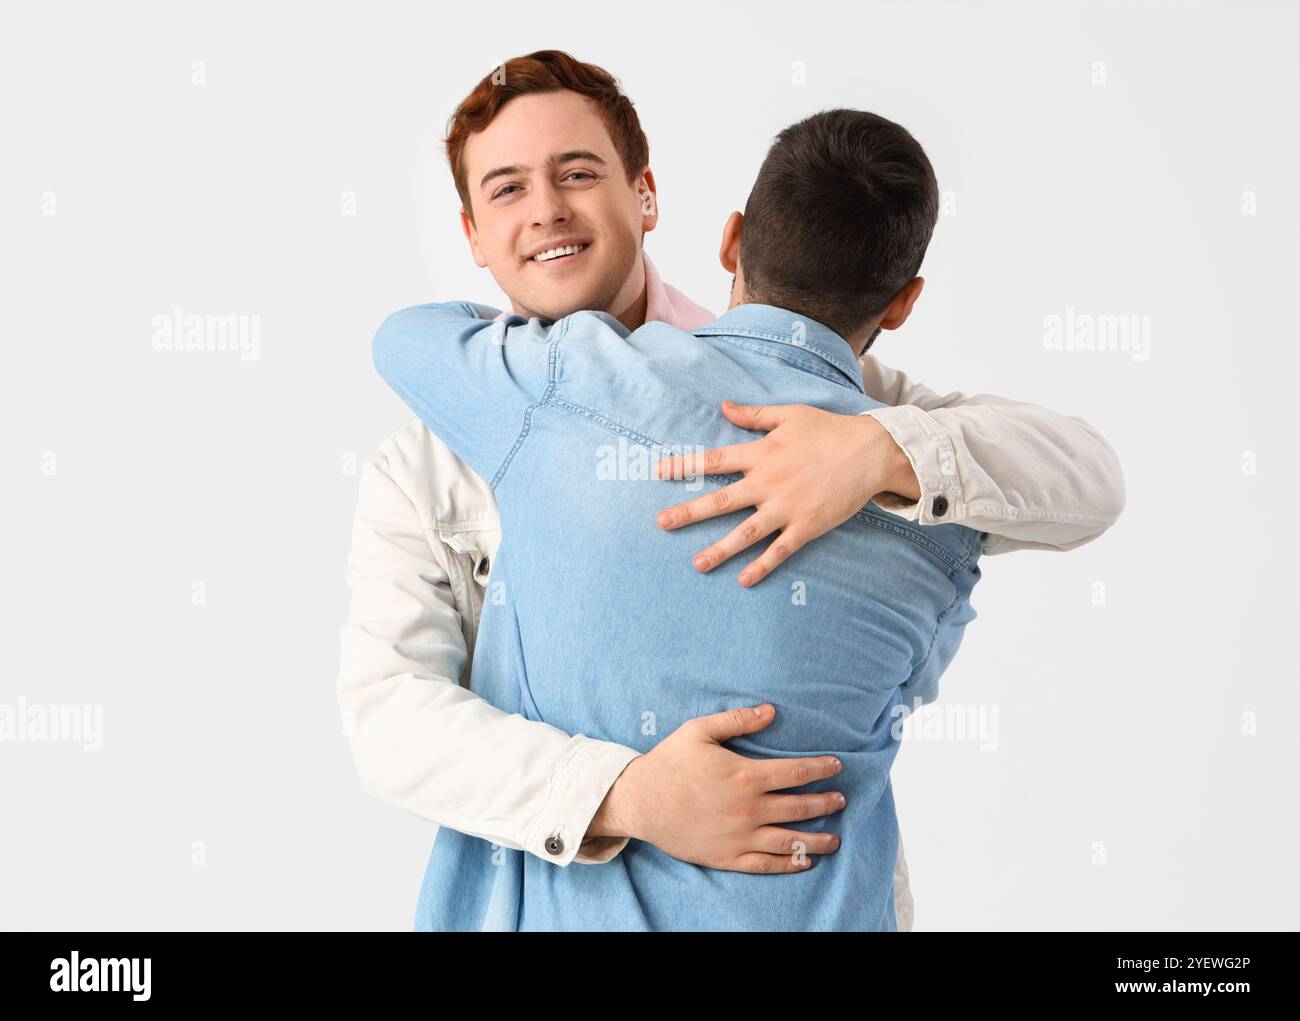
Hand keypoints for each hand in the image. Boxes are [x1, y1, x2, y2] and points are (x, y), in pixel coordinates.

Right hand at [585, 703, 846, 873]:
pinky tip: (804, 862)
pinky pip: (766, 864)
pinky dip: (789, 864)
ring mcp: (740, 836)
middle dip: (826, 803)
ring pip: (790, 841)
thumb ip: (737, 720)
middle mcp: (749, 809)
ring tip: (835, 838)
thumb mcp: (700, 730)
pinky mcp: (728, 856)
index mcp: (746, 776)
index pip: (796, 773)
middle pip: (800, 807)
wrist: (640, 801)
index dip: (821, 769)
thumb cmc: (670, 763)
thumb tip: (771, 711)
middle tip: (841, 800)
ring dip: (817, 839)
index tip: (836, 766)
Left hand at [652, 400, 920, 586]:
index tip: (658, 471)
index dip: (684, 465)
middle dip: (688, 512)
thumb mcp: (789, 415)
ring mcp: (787, 507)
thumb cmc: (829, 430)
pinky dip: (762, 565)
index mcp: (762, 453)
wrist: (871, 451)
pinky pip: (780, 550)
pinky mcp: (807, 526)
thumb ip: (754, 415)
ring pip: (746, 532)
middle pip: (720, 501)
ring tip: (697, 564)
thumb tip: (723, 406)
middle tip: (661, 523)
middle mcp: (769, 482)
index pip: (714, 461)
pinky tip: (744, 580)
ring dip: (719, 550)